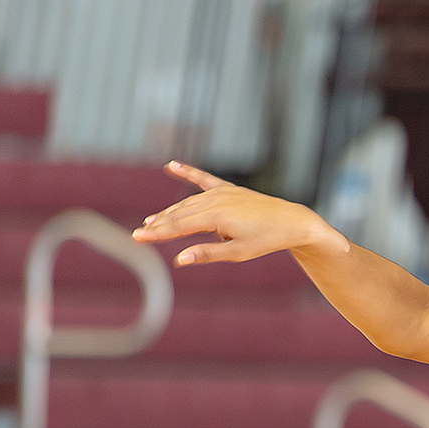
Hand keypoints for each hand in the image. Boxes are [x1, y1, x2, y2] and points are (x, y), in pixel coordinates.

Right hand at [132, 161, 344, 266]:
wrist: (291, 221)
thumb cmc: (266, 240)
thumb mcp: (238, 252)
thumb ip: (207, 254)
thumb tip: (180, 260)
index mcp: (216, 217)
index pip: (178, 226)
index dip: (157, 232)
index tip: (137, 237)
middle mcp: (215, 201)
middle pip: (179, 214)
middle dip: (158, 224)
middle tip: (138, 233)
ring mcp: (221, 192)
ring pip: (188, 203)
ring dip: (169, 211)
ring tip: (152, 220)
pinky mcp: (228, 189)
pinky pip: (204, 178)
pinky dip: (188, 172)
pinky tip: (172, 166)